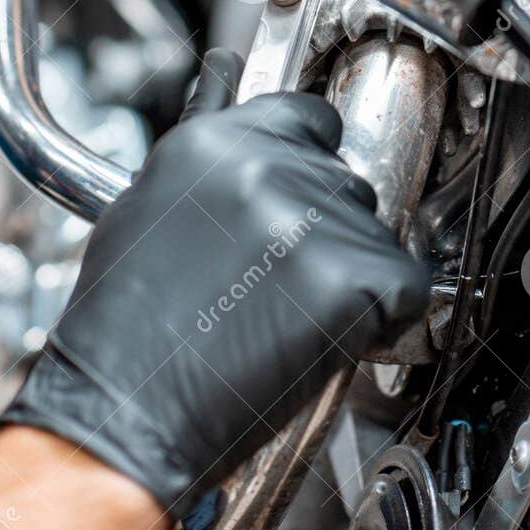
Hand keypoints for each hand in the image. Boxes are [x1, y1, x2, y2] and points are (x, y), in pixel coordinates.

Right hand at [0, 52, 429, 518]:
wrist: (123, 411)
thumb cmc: (123, 329)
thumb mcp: (148, 208)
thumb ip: (212, 162)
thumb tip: (245, 127)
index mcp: (215, 140)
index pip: (310, 118)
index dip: (310, 165)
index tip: (301, 199)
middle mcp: (268, 165)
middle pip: (345, 178)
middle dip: (326, 227)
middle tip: (281, 281)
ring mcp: (314, 219)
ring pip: (375, 232)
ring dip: (350, 272)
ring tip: (288, 316)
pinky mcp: (351, 277)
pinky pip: (406, 284)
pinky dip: (386, 316)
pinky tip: (332, 336)